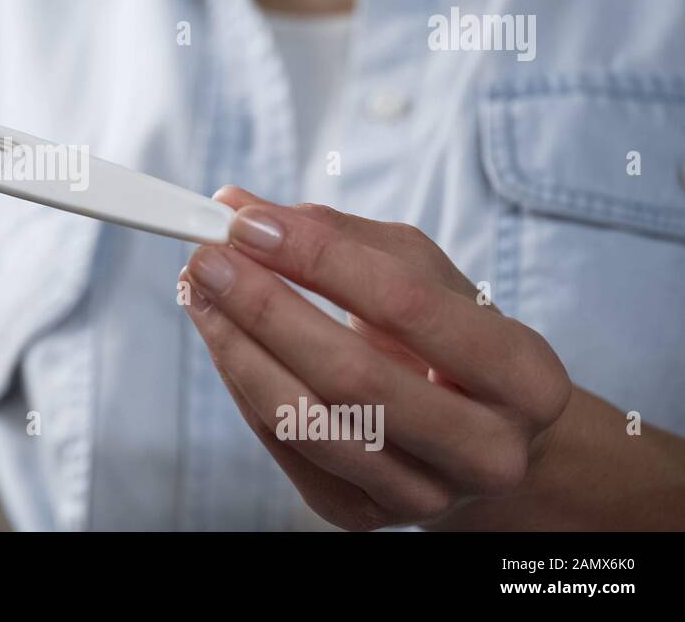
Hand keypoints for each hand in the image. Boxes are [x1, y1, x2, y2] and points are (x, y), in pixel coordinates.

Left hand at [180, 186, 571, 529]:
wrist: (480, 438)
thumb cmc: (448, 339)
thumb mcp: (420, 274)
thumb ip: (335, 236)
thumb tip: (238, 208)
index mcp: (524, 377)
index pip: (406, 305)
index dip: (318, 259)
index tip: (246, 223)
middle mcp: (485, 451)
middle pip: (351, 376)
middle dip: (264, 307)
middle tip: (206, 258)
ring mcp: (423, 495)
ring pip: (307, 422)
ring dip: (237, 348)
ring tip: (198, 293)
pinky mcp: (362, 515)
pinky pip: (283, 446)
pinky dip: (242, 383)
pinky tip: (222, 337)